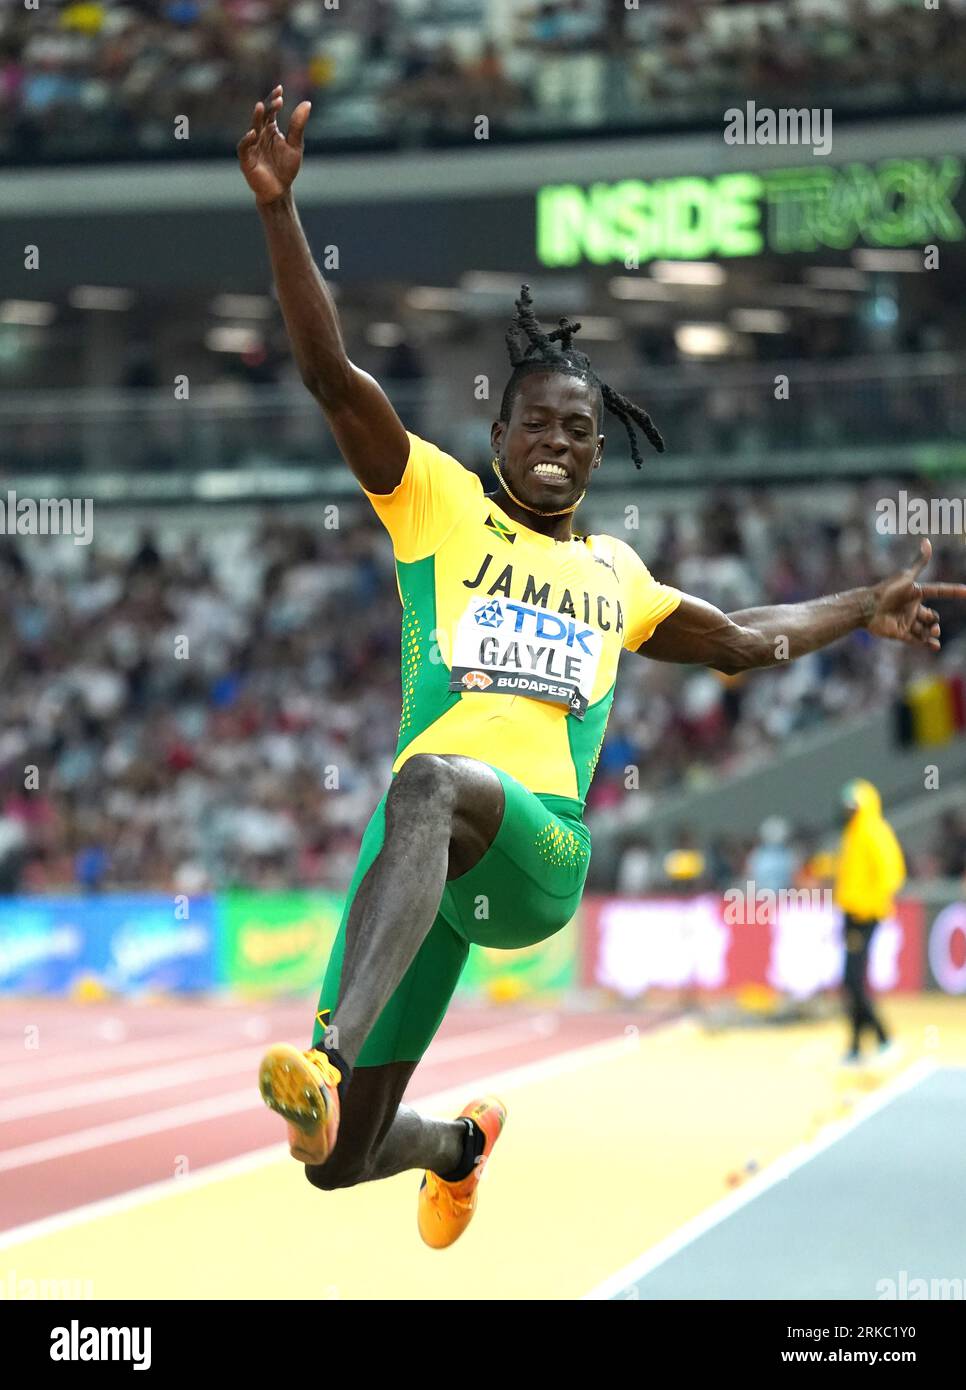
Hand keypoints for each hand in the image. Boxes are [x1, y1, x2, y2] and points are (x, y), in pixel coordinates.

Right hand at [237, 85, 310, 205]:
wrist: (279, 190)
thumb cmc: (286, 168)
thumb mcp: (295, 145)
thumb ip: (298, 125)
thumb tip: (307, 103)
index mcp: (270, 130)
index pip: (271, 111)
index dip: (274, 100)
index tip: (280, 89)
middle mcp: (260, 135)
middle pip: (262, 117)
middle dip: (268, 107)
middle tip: (276, 99)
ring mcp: (252, 146)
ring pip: (252, 128)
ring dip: (256, 118)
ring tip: (261, 106)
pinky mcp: (246, 160)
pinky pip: (244, 147)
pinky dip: (247, 140)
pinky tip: (253, 133)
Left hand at [867, 538, 965, 649]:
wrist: (868, 607)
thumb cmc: (888, 590)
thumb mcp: (906, 576)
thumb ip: (919, 562)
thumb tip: (927, 540)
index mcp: (916, 594)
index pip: (938, 592)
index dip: (952, 592)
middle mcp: (912, 608)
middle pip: (932, 616)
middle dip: (935, 621)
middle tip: (933, 624)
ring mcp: (906, 621)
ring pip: (925, 630)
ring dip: (932, 633)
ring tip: (933, 633)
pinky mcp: (899, 633)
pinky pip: (916, 640)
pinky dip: (926, 644)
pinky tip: (935, 646)